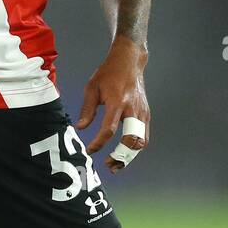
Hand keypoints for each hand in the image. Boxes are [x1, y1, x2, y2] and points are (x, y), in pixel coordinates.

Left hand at [76, 36, 149, 171]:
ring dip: (130, 155)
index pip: (109, 129)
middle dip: (121, 156)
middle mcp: (132, 109)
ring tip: (117, 163)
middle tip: (109, 165)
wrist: (129, 62)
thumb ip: (87, 110)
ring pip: (141, 141)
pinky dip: (135, 147)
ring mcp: (142, 112)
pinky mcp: (146, 114)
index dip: (99, 143)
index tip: (90, 151)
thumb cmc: (108, 73)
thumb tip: (81, 128)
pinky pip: (144, 136)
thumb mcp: (92, 88)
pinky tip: (125, 152)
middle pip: (131, 140)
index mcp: (117, 102)